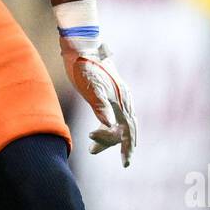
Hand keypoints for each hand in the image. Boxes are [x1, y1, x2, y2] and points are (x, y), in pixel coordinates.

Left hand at [59, 35, 136, 167]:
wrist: (81, 44)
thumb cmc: (83, 66)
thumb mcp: (90, 87)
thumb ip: (101, 107)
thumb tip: (111, 126)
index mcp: (121, 100)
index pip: (128, 130)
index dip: (127, 148)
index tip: (125, 164)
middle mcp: (124, 99)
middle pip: (125, 129)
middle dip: (115, 145)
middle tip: (93, 153)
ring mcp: (118, 95)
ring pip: (119, 123)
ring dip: (106, 136)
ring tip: (90, 146)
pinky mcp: (111, 91)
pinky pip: (114, 115)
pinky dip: (106, 125)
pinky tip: (98, 128)